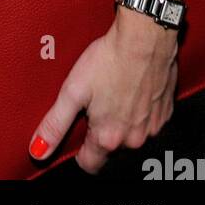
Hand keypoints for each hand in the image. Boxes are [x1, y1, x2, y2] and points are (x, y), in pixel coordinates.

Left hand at [28, 10, 177, 173]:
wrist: (145, 39)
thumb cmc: (108, 60)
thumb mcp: (72, 91)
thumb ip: (55, 124)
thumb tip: (38, 150)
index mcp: (108, 137)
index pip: (91, 164)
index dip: (80, 154)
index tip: (76, 138)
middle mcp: (134, 139)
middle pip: (112, 150)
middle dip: (101, 133)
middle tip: (93, 105)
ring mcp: (153, 127)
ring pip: (131, 136)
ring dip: (121, 123)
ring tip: (112, 95)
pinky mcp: (166, 113)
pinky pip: (149, 122)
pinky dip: (140, 112)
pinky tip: (131, 90)